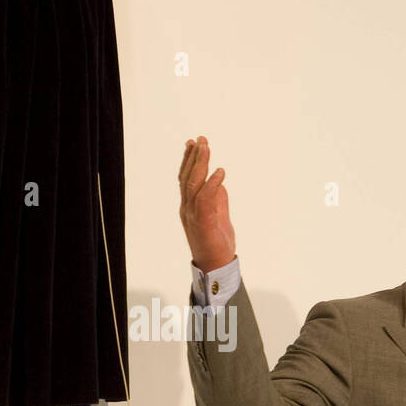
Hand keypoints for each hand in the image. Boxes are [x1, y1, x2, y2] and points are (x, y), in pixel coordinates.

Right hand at [178, 135, 235, 273]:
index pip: (186, 179)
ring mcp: (194, 215)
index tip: (193, 143)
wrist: (215, 266)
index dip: (188, 160)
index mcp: (189, 206)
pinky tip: (220, 172)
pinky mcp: (204, 222)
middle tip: (201, 139)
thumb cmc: (216, 242)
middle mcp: (188, 208)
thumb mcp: (218, 215)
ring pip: (194, 184)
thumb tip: (219, 180)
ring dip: (200, 165)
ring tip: (206, 147)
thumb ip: (217, 198)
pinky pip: (206, 200)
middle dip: (194, 157)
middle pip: (188, 177)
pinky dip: (212, 184)